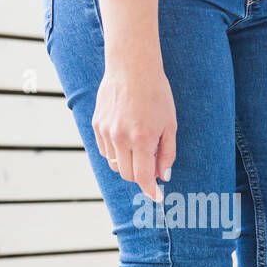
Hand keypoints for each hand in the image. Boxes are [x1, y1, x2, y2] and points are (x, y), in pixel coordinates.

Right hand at [92, 58, 175, 202]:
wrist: (132, 69)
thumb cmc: (157, 95)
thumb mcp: (170, 125)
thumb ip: (167, 153)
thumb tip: (162, 176)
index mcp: (142, 139)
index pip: (142, 177)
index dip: (150, 191)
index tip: (157, 198)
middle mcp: (120, 138)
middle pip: (127, 174)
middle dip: (140, 177)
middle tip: (152, 168)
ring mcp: (105, 131)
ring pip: (115, 164)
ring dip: (128, 164)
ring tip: (140, 148)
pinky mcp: (96, 124)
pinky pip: (105, 150)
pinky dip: (116, 153)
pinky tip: (126, 140)